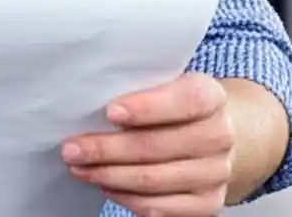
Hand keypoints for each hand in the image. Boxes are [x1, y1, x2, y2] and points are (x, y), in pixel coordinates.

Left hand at [62, 73, 234, 216]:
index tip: (111, 112)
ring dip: (108, 175)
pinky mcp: (207, 204)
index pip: (186, 101)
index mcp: (212, 97)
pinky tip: (106, 185)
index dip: (148, 107)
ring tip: (79, 168)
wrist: (213, 137)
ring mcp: (216, 173)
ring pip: (152, 180)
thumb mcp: (167, 87)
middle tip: (72, 149)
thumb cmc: (176, 109)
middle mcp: (220, 136)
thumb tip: (91, 107)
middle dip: (107, 149)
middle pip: (157, 146)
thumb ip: (140, 91)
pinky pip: (158, 208)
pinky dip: (125, 198)